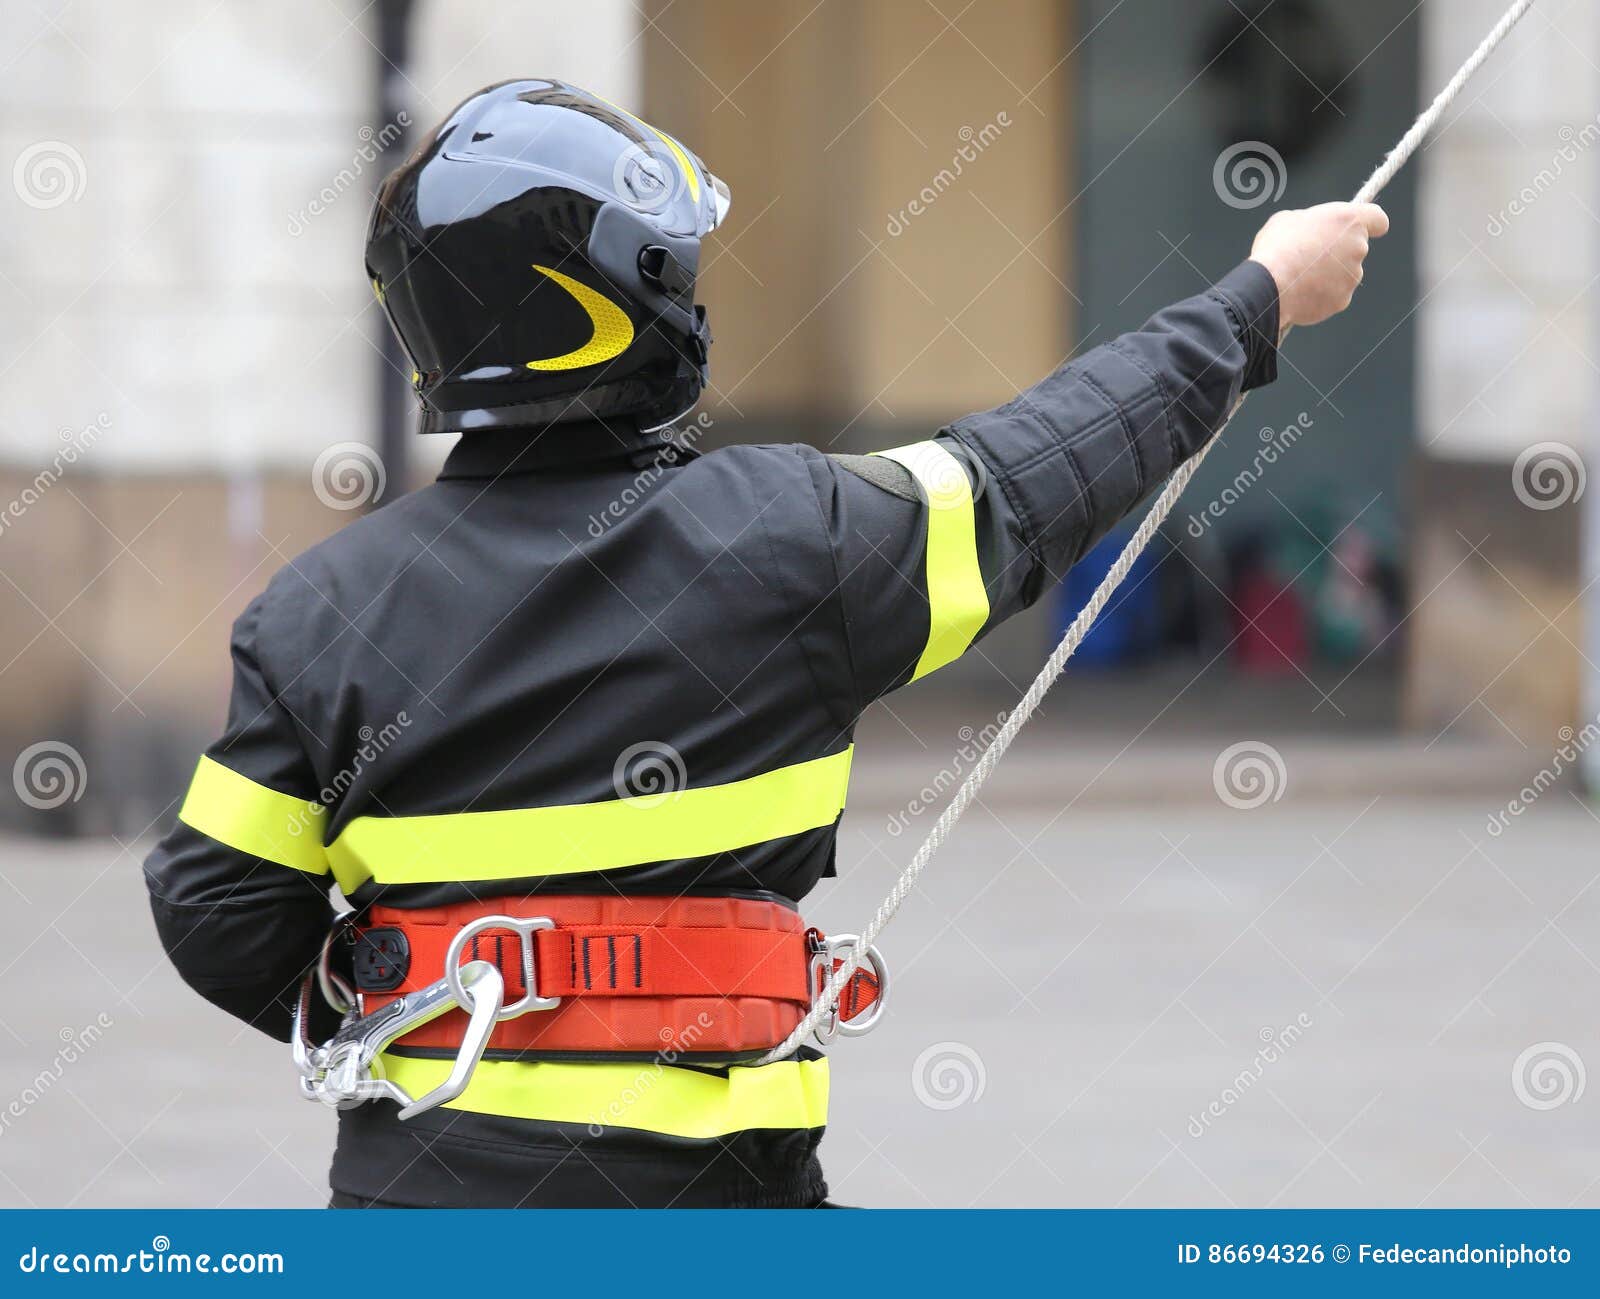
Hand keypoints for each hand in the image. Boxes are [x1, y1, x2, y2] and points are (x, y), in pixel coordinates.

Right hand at [1249, 201, 1389, 332]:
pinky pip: (1333, 295)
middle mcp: (1359, 248)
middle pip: (1356, 247)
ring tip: (1299, 276)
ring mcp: (1352, 277)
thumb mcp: (1288, 220)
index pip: (1378, 219)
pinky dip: (1320, 294)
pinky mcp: (1342, 301)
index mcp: (1350, 220)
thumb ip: (1309, 222)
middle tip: (1310, 254)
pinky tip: (1299, 293)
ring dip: (1328, 274)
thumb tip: (1308, 230)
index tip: (1360, 229)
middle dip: (1337, 250)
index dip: (1371, 224)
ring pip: (1344, 274)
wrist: (1269, 286)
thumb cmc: (1277, 247)